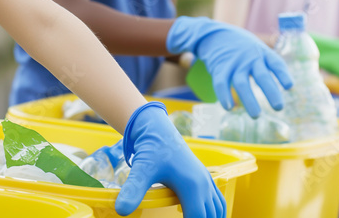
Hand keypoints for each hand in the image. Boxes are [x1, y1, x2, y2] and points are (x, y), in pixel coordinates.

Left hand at [116, 102, 224, 217]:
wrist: (158, 129)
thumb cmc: (151, 149)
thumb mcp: (141, 170)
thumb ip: (133, 190)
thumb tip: (120, 210)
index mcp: (192, 185)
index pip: (197, 217)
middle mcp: (203, 184)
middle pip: (209, 216)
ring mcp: (206, 180)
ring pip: (218, 209)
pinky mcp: (206, 177)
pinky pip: (218, 200)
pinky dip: (215, 212)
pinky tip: (202, 216)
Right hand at [168, 16, 292, 113]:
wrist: (218, 35)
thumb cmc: (246, 50)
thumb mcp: (260, 52)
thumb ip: (271, 68)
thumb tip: (291, 88)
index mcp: (264, 54)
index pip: (276, 63)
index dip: (283, 74)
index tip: (290, 86)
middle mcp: (250, 58)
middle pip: (262, 76)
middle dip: (271, 92)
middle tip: (279, 107)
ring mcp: (235, 63)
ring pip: (242, 83)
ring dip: (249, 100)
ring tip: (256, 116)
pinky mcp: (220, 68)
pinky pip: (221, 82)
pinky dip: (224, 95)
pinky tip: (228, 108)